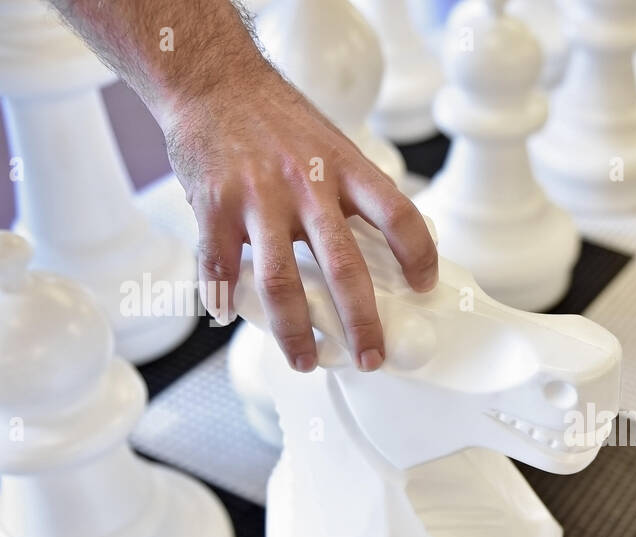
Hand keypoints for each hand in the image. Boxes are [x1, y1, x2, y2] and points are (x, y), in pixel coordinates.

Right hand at [159, 65, 436, 371]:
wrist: (211, 78)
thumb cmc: (277, 120)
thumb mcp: (332, 145)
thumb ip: (355, 194)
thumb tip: (391, 249)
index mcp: (346, 167)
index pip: (399, 214)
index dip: (419, 254)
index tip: (425, 287)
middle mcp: (306, 183)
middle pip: (344, 266)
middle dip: (361, 322)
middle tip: (371, 357)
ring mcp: (258, 197)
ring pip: (281, 281)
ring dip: (294, 331)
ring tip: (304, 359)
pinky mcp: (214, 205)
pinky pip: (220, 266)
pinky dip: (224, 298)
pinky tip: (231, 316)